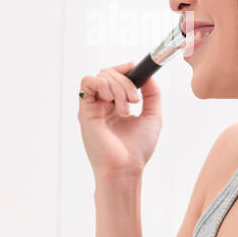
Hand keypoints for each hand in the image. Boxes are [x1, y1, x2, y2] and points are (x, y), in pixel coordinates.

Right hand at [77, 61, 160, 177]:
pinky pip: (88, 82)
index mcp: (116, 106)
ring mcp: (93, 106)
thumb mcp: (153, 115)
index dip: (126, 69)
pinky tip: (112, 100)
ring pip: (101, 76)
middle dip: (126, 81)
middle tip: (136, 101)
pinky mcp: (84, 110)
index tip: (137, 69)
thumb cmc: (137, 149)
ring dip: (118, 86)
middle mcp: (103, 104)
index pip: (116, 76)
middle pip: (110, 73)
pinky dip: (103, 84)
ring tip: (126, 108)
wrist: (126, 167)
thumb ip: (152, 93)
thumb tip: (148, 75)